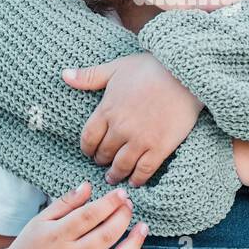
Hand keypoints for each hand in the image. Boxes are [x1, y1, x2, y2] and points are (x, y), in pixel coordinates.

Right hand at [4, 180, 148, 248]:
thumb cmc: (32, 246)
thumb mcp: (41, 220)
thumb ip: (66, 203)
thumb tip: (88, 185)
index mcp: (56, 236)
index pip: (90, 216)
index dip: (109, 203)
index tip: (122, 193)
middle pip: (107, 235)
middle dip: (124, 217)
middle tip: (129, 206)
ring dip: (135, 242)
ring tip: (143, 227)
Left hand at [62, 53, 203, 186]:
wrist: (184, 74)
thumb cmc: (150, 68)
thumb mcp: (116, 68)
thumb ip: (89, 76)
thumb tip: (65, 75)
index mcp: (107, 110)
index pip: (88, 138)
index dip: (87, 148)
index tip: (90, 151)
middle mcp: (120, 128)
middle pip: (104, 154)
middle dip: (102, 160)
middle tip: (104, 164)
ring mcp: (140, 140)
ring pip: (121, 166)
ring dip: (116, 174)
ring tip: (115, 177)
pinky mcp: (159, 147)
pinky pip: (144, 170)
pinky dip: (138, 179)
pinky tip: (136, 180)